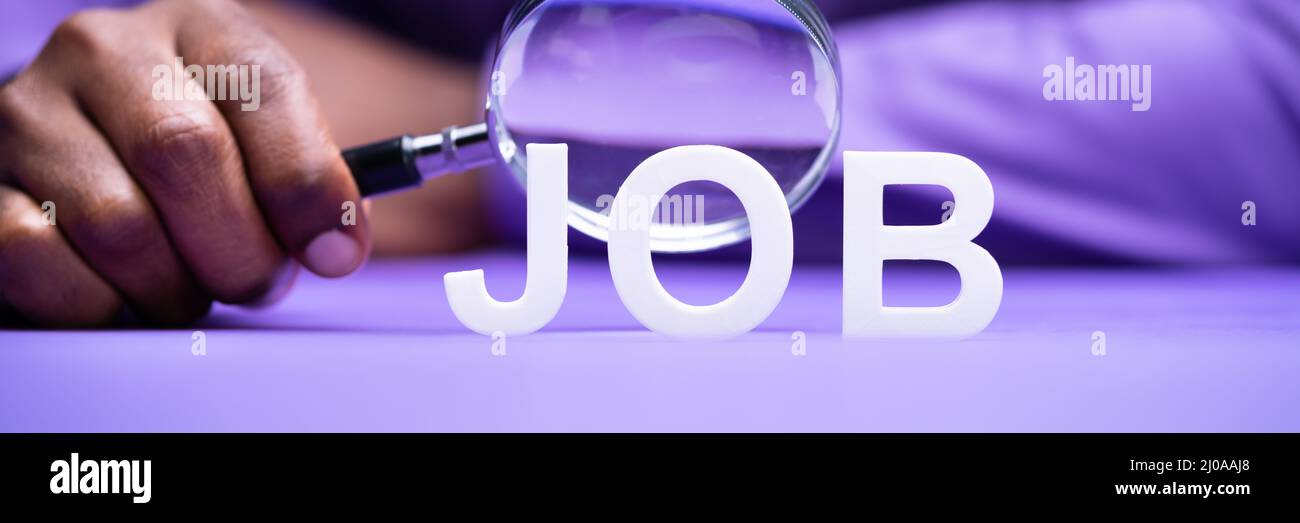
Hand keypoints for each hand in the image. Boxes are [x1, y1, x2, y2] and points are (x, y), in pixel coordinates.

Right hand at [0, 0, 370, 326]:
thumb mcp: (271, 145)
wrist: (101, 157)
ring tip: (191, 288)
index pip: (263, 87)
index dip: (309, 186)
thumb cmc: (212, 162)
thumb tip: (336, 247)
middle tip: (258, 284)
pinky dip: (98, 302)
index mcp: (199, 27)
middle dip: (239, 249)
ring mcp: (29, 111)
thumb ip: (313, 184)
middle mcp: (104, 50)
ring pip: (115, 222)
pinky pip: (39, 258)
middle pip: (183, 154)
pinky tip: (123, 294)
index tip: (335, 254)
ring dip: (173, 285)